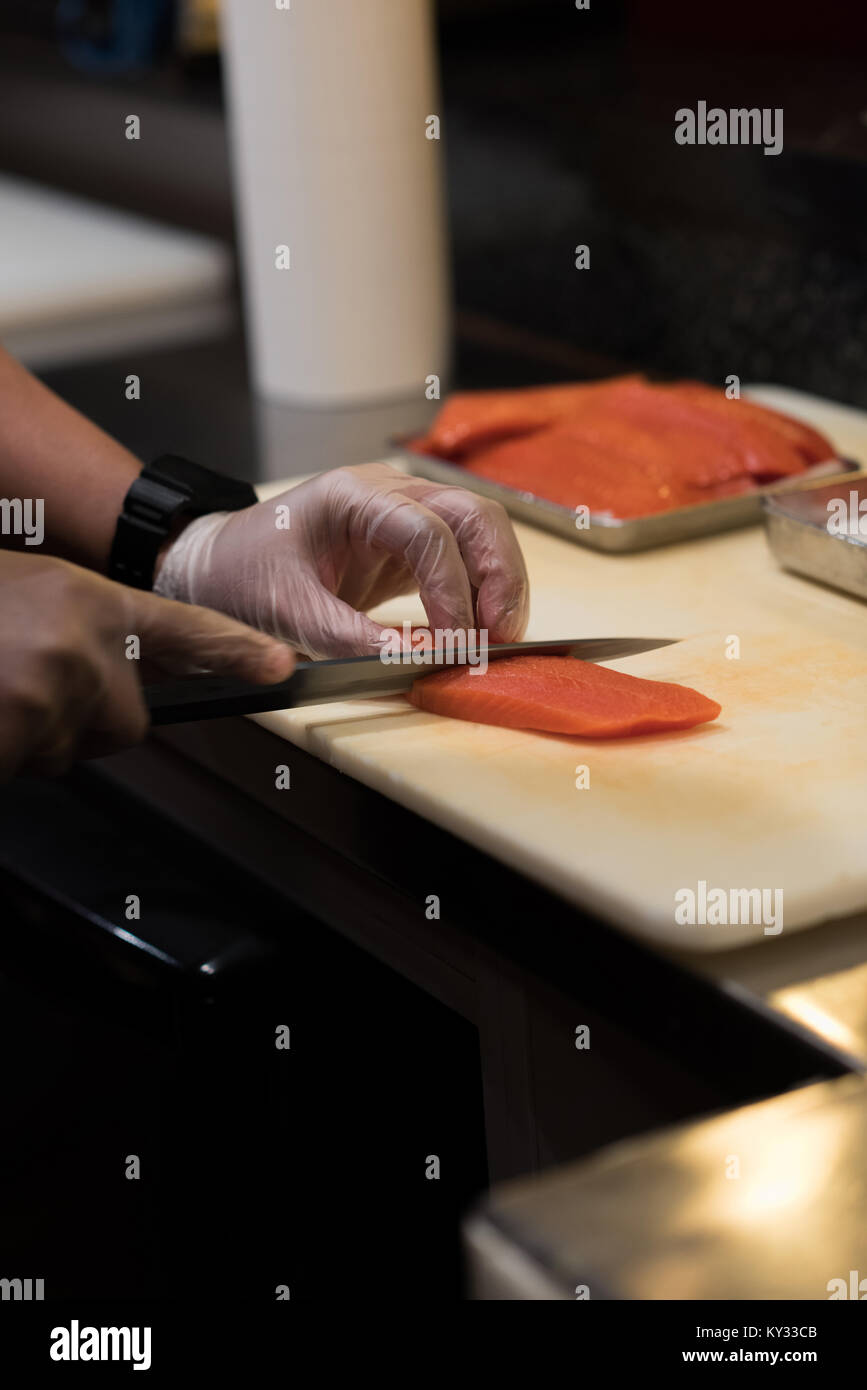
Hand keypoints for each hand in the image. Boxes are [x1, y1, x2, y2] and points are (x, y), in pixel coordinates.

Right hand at [0, 551, 293, 779]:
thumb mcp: (29, 588)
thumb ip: (84, 625)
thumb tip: (117, 665)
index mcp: (90, 600)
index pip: (183, 630)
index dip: (237, 650)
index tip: (280, 666)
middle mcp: (87, 642)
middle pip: (130, 720)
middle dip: (86, 720)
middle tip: (25, 686)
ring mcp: (59, 687)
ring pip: (74, 745)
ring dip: (35, 732)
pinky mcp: (27, 726)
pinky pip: (36, 762)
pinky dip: (9, 748)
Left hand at [154, 463, 529, 658]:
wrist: (215, 566)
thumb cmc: (240, 574)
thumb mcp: (287, 611)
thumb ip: (348, 638)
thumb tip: (414, 662)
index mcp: (353, 495)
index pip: (428, 529)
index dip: (452, 587)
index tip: (456, 640)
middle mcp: (387, 494)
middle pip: (474, 516)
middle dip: (498, 575)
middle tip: (503, 634)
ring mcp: (402, 517)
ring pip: (480, 532)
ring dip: (498, 583)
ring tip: (499, 637)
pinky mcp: (407, 548)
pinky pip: (463, 560)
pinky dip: (480, 594)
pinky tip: (479, 631)